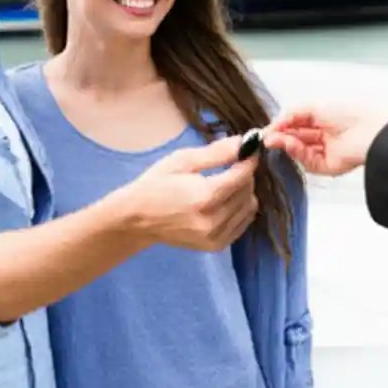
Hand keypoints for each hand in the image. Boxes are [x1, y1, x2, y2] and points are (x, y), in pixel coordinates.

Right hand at [120, 135, 258, 251]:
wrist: (138, 219)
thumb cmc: (157, 184)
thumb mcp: (183, 160)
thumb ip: (217, 152)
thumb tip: (245, 142)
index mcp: (205, 196)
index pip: (242, 175)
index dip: (248, 159)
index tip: (248, 148)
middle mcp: (214, 220)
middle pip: (248, 191)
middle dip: (244, 174)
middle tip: (232, 164)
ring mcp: (215, 236)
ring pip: (249, 207)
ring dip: (244, 192)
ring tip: (226, 184)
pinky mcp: (216, 246)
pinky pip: (243, 223)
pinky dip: (240, 209)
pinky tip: (225, 201)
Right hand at [263, 104, 387, 175]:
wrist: (370, 132)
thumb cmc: (350, 113)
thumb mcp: (314, 107)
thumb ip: (291, 114)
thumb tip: (275, 123)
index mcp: (324, 118)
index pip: (297, 124)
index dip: (281, 126)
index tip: (267, 130)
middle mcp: (326, 135)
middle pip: (296, 138)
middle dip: (281, 137)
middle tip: (267, 137)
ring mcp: (327, 152)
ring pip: (300, 151)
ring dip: (287, 145)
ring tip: (276, 140)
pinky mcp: (330, 166)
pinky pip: (309, 162)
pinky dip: (298, 154)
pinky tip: (292, 146)